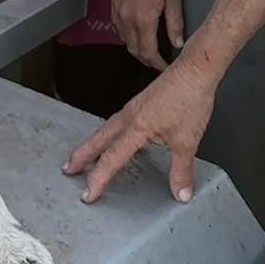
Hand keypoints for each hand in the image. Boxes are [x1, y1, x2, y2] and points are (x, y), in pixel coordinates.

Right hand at [64, 53, 218, 203]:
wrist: (196, 69)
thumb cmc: (189, 97)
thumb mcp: (188, 140)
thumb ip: (181, 170)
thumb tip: (181, 193)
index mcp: (137, 127)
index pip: (112, 159)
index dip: (98, 178)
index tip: (88, 194)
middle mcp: (130, 116)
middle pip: (99, 139)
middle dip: (82, 156)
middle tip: (68, 168)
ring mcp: (134, 107)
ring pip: (106, 128)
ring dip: (93, 143)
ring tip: (85, 154)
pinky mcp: (142, 101)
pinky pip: (117, 120)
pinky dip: (109, 132)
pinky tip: (116, 135)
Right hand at [112, 0, 182, 70]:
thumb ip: (175, 23)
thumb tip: (177, 43)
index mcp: (143, 20)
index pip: (148, 52)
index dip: (157, 63)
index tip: (165, 67)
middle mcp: (127, 19)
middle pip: (134, 50)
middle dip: (146, 59)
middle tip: (158, 61)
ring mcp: (117, 11)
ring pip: (124, 40)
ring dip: (136, 48)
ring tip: (148, 48)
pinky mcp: (113, 3)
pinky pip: (118, 27)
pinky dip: (127, 35)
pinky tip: (135, 32)